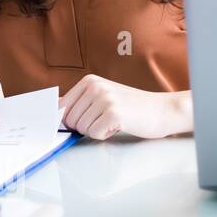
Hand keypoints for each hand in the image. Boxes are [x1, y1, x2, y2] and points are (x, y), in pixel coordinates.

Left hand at [58, 75, 175, 139]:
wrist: (163, 110)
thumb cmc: (132, 107)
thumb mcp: (103, 96)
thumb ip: (80, 102)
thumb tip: (54, 112)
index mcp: (89, 81)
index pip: (61, 105)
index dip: (67, 119)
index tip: (75, 122)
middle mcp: (95, 87)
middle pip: (69, 119)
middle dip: (83, 126)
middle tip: (103, 121)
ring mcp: (105, 99)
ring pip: (81, 128)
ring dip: (96, 130)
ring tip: (113, 122)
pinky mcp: (114, 113)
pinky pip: (94, 134)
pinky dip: (104, 135)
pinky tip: (118, 126)